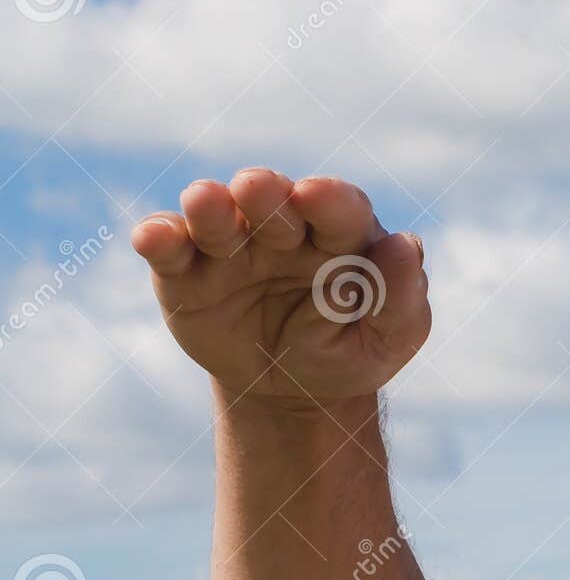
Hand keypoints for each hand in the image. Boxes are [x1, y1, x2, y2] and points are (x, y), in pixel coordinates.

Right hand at [130, 171, 429, 407]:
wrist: (297, 391)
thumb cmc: (352, 349)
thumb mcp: (392, 334)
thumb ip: (402, 294)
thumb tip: (406, 246)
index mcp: (342, 234)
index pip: (339, 208)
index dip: (329, 200)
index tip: (317, 195)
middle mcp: (284, 228)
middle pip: (273, 202)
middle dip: (266, 195)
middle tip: (258, 188)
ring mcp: (232, 247)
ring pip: (217, 217)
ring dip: (211, 208)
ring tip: (205, 202)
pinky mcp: (184, 273)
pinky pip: (170, 251)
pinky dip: (160, 238)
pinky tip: (154, 236)